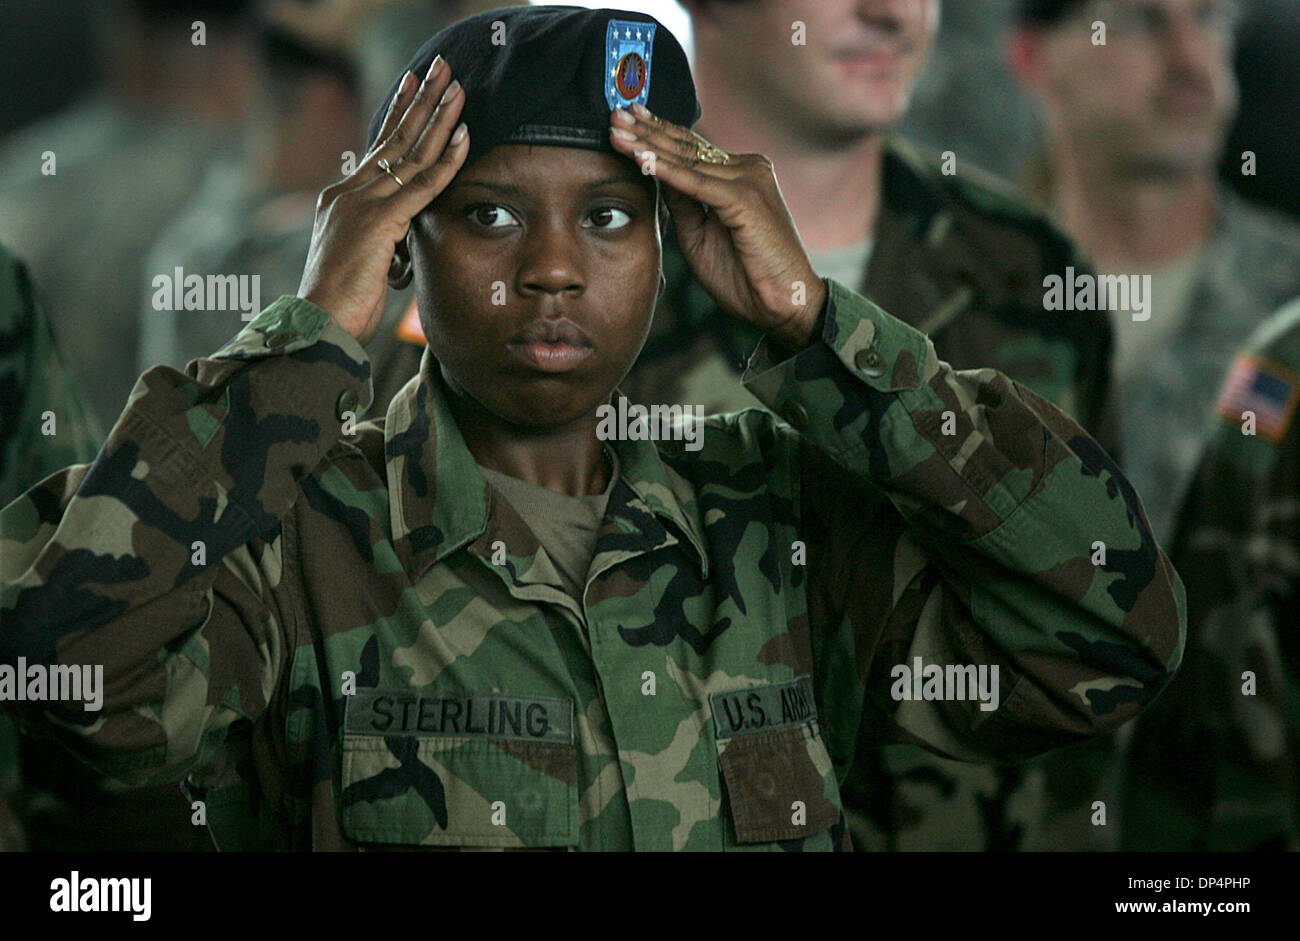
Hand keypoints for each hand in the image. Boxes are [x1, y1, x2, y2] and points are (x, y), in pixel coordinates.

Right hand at [298, 56, 468, 344]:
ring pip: (409, 152)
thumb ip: (383, 245)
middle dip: (420, 100)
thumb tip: (401, 249)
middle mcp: (349, 193)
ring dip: (437, 116)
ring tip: (458, 88)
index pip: (378, 149)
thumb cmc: (342, 306)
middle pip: (393, 138)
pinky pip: (421, 184)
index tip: (416, 87)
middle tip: (440, 69)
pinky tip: (463, 135)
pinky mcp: (377, 222)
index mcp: (342, 200)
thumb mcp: (366, 266)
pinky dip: (446, 159)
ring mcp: (362, 204)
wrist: (318, 324)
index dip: (399, 116)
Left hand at [608, 104, 825, 350]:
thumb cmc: (745, 276)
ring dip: (648, 144)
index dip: (656, 133)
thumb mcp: (698, 236)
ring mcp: (749, 179)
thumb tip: (653, 173)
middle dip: (646, 130)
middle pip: (687, 146)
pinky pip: (695, 182)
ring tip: (617, 131)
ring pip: (687, 159)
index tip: (626, 121)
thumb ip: (681, 203)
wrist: (783, 304)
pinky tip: (640, 159)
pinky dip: (666, 171)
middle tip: (613, 114)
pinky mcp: (745, 197)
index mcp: (739, 176)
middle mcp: (748, 169)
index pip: (691, 149)